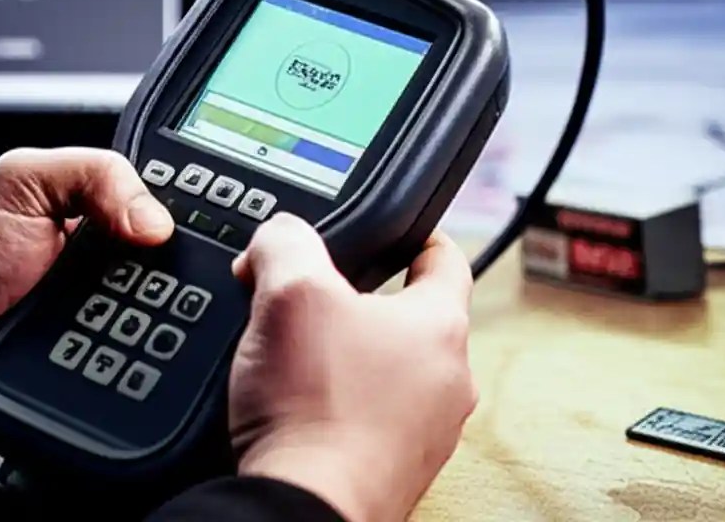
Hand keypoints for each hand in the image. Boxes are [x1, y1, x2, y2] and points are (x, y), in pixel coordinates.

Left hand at [0, 148, 173, 393]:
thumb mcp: (20, 182)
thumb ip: (90, 173)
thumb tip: (157, 222)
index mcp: (108, 201)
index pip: (176, 196)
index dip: (194, 206)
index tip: (193, 226)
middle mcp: (122, 253)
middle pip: (187, 257)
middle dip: (185, 268)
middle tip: (156, 275)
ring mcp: (120, 306)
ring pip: (176, 310)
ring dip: (171, 317)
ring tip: (150, 315)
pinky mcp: (114, 354)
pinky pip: (152, 353)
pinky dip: (153, 353)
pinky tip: (148, 348)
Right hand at [228, 213, 477, 521]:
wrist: (305, 506)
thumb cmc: (313, 408)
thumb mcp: (289, 293)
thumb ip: (286, 244)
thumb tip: (277, 236)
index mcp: (440, 325)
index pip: (446, 257)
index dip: (417, 234)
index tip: (401, 231)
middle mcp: (448, 380)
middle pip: (411, 318)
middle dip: (362, 303)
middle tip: (315, 298)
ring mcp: (426, 431)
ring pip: (391, 373)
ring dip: (350, 359)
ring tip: (300, 357)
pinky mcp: (395, 469)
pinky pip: (374, 420)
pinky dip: (343, 408)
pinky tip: (302, 409)